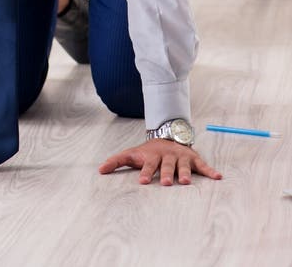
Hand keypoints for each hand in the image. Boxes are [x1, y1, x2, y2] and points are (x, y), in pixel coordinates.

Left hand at [98, 139, 222, 185]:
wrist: (168, 135)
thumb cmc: (148, 152)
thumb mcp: (132, 154)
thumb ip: (116, 161)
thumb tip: (99, 170)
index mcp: (152, 156)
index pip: (148, 165)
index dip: (145, 172)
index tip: (142, 181)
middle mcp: (167, 156)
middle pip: (167, 166)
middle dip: (166, 174)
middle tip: (165, 183)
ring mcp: (181, 157)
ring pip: (184, 166)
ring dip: (185, 173)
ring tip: (185, 182)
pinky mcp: (194, 159)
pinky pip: (203, 165)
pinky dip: (210, 171)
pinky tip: (218, 177)